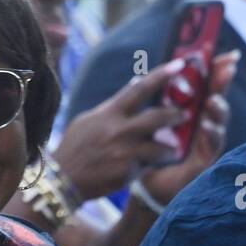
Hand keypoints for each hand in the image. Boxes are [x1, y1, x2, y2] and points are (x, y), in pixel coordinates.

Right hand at [55, 59, 191, 199]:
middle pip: (159, 117)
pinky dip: (151, 165)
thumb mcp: (88, 120)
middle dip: (176, 115)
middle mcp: (119, 131)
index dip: (162, 75)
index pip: (140, 88)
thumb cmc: (74, 148)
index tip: (181, 64)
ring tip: (173, 147)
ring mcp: (125, 153)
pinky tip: (147, 166)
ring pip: (162, 146)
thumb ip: (113, 105)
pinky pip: (149, 166)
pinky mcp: (128, 173)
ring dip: (171, 146)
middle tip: (183, 115)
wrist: (62, 182)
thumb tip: (135, 84)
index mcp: (109, 114)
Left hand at [139, 50, 239, 207]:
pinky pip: (211, 146)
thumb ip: (153, 105)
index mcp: (191, 111)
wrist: (146, 186)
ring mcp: (206, 142)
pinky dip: (210, 135)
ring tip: (213, 100)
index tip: (226, 53)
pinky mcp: (204, 161)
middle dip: (223, 83)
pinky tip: (207, 126)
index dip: (217, 70)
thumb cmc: (150, 153)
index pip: (206, 86)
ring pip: (217, 121)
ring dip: (217, 109)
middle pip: (216, 98)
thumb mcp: (149, 125)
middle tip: (227, 67)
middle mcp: (203, 124)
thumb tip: (140, 78)